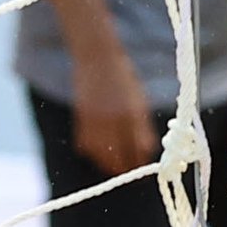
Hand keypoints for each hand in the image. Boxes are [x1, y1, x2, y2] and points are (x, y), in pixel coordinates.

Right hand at [70, 48, 156, 175]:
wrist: (97, 59)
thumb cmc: (124, 79)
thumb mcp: (140, 102)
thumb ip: (142, 127)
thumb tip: (145, 151)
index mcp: (134, 114)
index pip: (141, 149)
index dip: (144, 160)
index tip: (145, 164)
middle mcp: (114, 120)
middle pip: (121, 157)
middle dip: (127, 166)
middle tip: (130, 167)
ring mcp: (95, 121)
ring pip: (102, 156)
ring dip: (109, 163)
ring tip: (116, 163)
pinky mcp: (80, 119)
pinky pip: (86, 146)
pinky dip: (93, 152)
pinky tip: (100, 151)